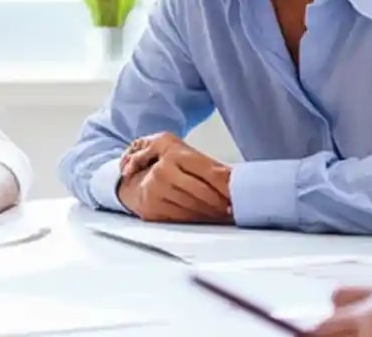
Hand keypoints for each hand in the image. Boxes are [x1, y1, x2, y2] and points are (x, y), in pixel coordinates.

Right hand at [116, 132, 230, 222]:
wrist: (131, 177)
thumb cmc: (163, 163)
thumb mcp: (182, 151)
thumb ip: (208, 164)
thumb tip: (234, 179)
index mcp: (174, 153)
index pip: (211, 172)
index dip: (228, 186)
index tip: (240, 194)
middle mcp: (163, 172)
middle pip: (204, 193)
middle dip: (222, 203)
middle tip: (234, 207)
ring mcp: (155, 192)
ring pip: (194, 208)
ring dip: (213, 214)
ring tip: (223, 213)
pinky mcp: (152, 210)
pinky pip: (183, 218)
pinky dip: (198, 219)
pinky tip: (206, 217)